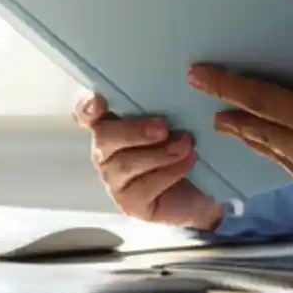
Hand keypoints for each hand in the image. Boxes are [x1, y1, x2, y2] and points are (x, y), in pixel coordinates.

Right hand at [73, 94, 224, 229]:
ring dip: (158, 153)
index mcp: (112, 126)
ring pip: (123, 165)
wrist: (206, 191)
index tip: (99, 102)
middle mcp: (106, 153)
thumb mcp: (177, 122)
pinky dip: (169, 173)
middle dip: (133, 131)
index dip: (87, 107)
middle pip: (103, 138)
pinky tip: (188, 163)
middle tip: (163, 128)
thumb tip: (176, 88)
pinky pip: (142, 188)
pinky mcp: (130, 204)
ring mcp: (115, 181)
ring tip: (186, 146)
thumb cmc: (185, 150)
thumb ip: (164, 106)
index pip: (86, 114)